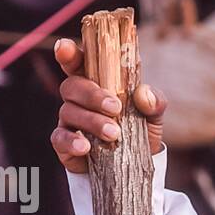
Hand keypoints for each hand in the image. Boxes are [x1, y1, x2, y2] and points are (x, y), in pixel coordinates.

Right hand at [51, 37, 166, 173]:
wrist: (137, 166)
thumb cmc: (140, 131)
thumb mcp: (153, 115)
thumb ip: (154, 101)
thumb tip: (144, 94)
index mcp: (96, 82)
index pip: (79, 62)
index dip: (69, 53)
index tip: (66, 49)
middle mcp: (78, 98)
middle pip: (72, 86)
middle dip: (92, 95)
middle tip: (115, 109)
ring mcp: (69, 120)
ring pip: (69, 112)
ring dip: (91, 121)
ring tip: (114, 134)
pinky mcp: (65, 144)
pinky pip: (60, 138)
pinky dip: (72, 141)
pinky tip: (86, 148)